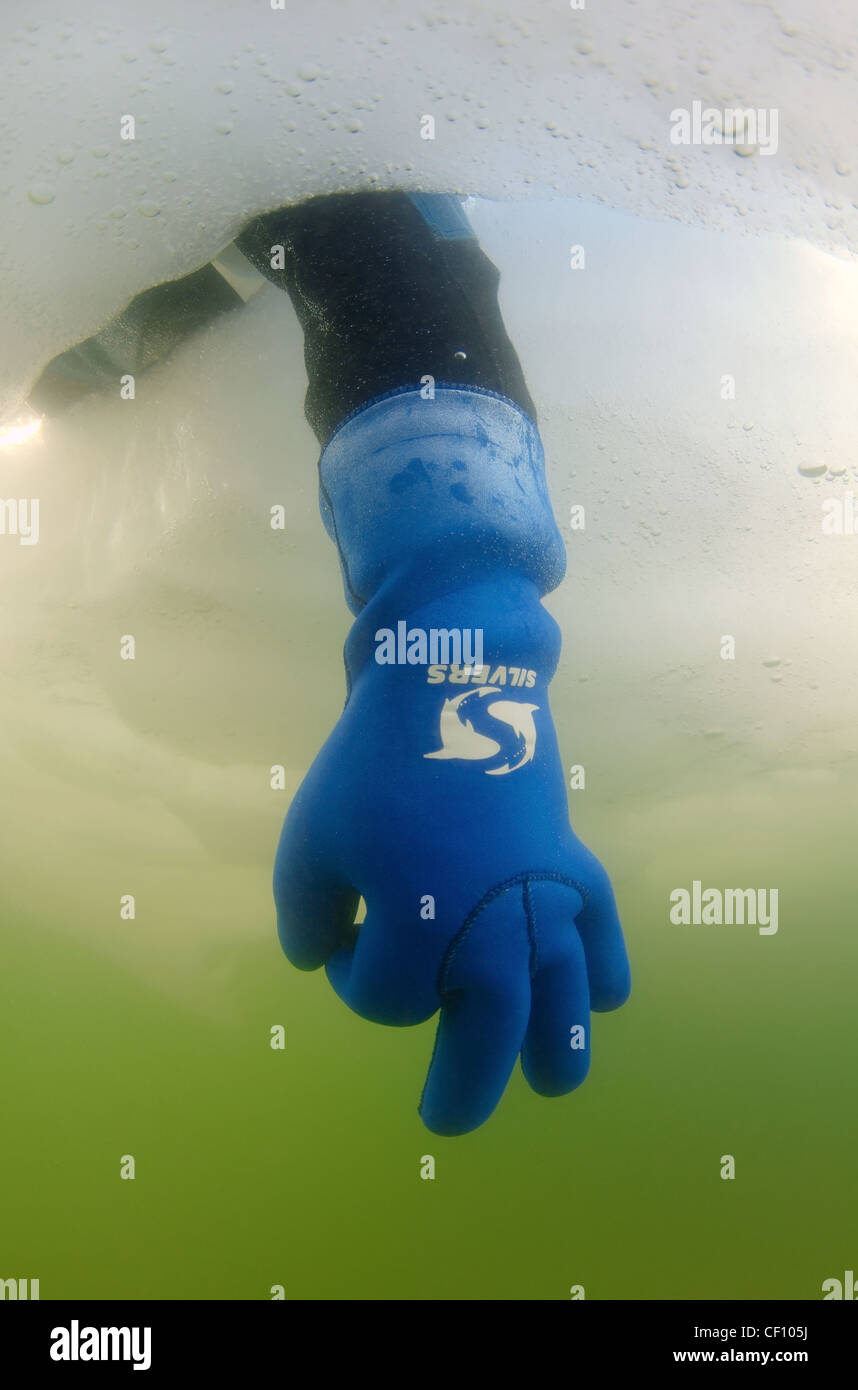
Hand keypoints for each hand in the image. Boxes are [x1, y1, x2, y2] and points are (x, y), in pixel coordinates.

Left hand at [273, 576, 630, 1134]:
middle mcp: (497, 936)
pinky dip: (605, 963)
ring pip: (559, 996)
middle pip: (485, 1034)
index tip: (342, 921)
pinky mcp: (572, 862)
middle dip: (463, 1082)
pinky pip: (600, 928)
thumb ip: (306, 922)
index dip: (351, 970)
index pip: (383, 999)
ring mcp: (546, 900)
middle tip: (446, 1121)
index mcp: (425, 938)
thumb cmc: (369, 772)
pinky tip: (606, 994)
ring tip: (555, 1083)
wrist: (450, 684)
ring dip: (558, 1043)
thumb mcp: (307, 849)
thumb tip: (322, 959)